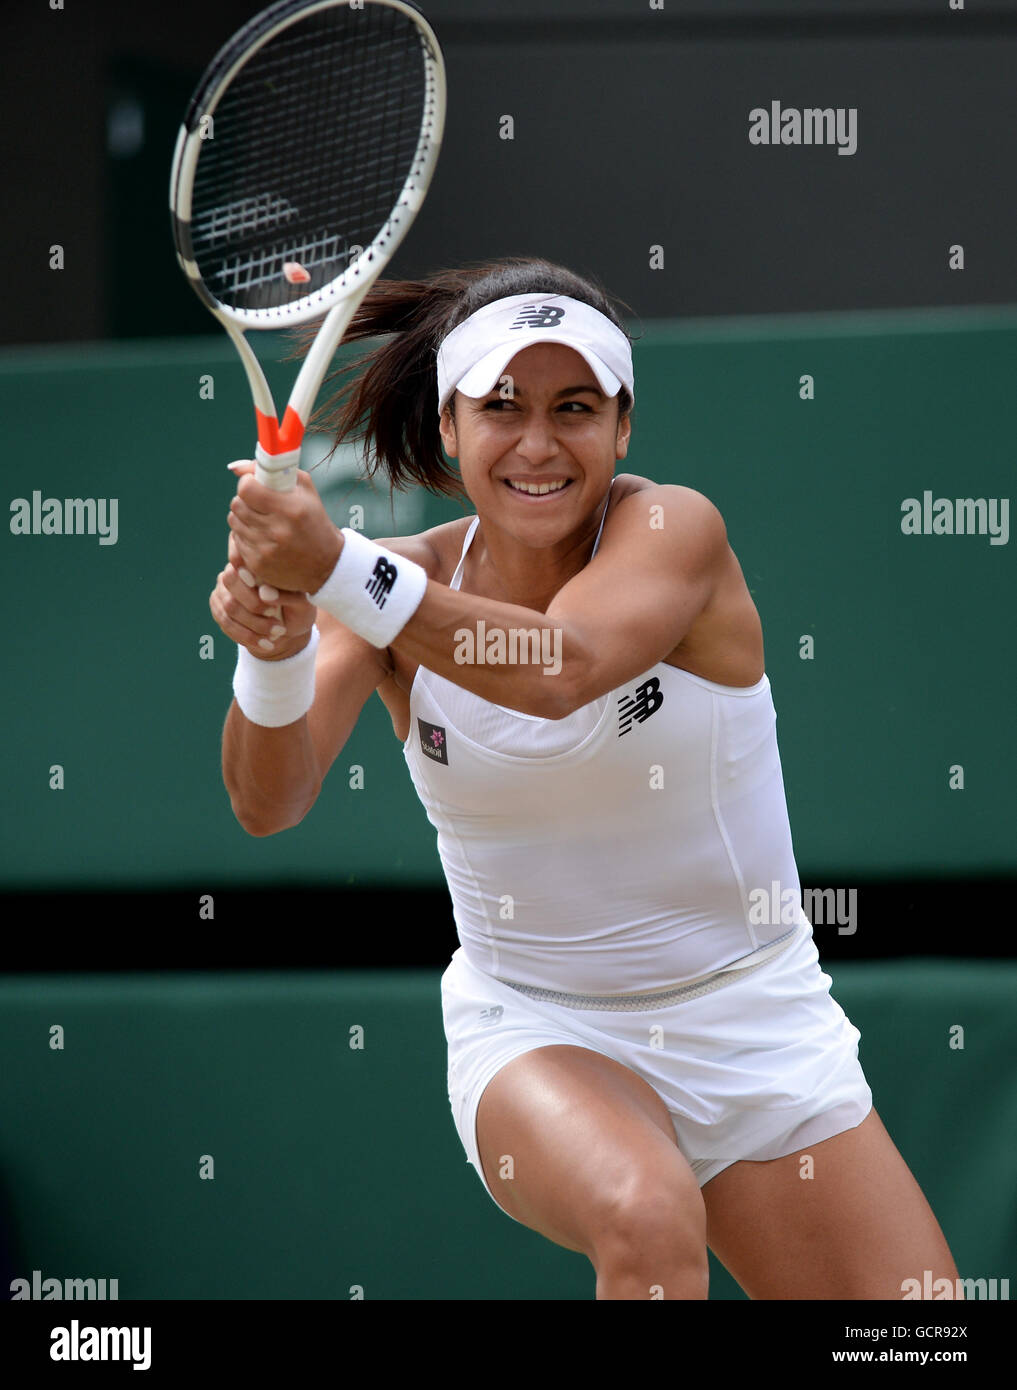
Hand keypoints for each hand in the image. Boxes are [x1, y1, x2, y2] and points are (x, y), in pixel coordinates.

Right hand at [209, 530, 316, 660]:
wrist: (288, 629)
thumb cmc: (297, 607)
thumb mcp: (302, 601)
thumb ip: (285, 593)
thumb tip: (264, 593)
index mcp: (253, 560)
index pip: (242, 560)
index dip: (252, 578)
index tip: (273, 603)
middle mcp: (233, 570)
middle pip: (230, 582)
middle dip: (254, 604)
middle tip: (275, 615)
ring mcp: (222, 590)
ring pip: (229, 607)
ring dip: (254, 625)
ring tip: (278, 633)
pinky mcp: (218, 610)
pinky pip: (226, 624)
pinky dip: (248, 637)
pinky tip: (266, 644)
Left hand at [225, 460, 342, 593]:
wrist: (326, 565)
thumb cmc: (314, 521)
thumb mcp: (305, 490)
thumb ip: (273, 472)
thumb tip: (236, 468)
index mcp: (290, 509)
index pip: (247, 489)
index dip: (247, 482)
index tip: (254, 483)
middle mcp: (277, 531)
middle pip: (237, 504)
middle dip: (244, 499)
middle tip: (257, 501)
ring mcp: (265, 550)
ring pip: (234, 521)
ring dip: (243, 517)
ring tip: (261, 519)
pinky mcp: (258, 564)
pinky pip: (237, 540)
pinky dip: (246, 535)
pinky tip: (263, 537)